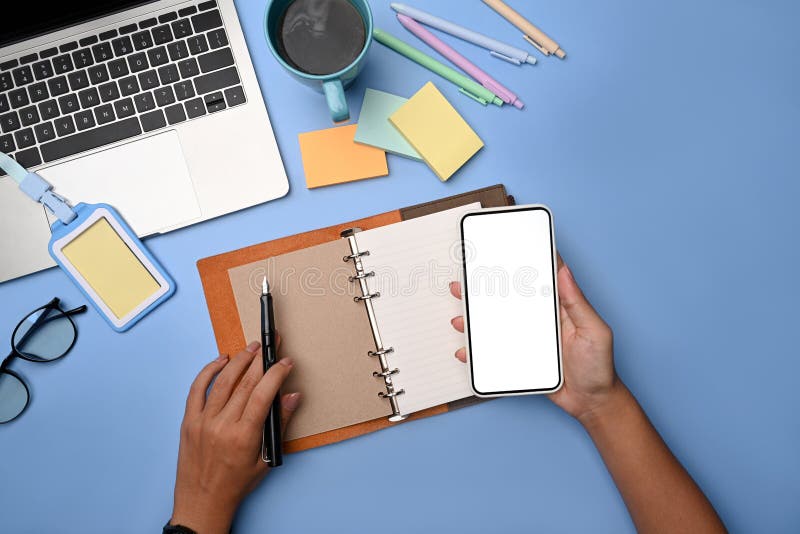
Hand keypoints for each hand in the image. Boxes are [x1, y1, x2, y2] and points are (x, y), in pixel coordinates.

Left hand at [171, 340, 300, 532]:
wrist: (202, 503)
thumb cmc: (235, 485)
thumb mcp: (265, 459)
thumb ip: (279, 424)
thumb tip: (292, 397)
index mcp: (243, 436)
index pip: (263, 394)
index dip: (276, 374)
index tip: (286, 362)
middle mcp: (222, 426)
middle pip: (245, 383)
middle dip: (261, 360)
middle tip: (271, 344)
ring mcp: (203, 422)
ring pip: (223, 382)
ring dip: (239, 361)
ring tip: (251, 348)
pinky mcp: (189, 422)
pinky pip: (197, 390)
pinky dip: (208, 372)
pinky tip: (221, 361)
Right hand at [449, 257, 619, 423]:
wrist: (592, 402)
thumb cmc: (599, 366)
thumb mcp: (594, 331)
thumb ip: (578, 302)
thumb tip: (565, 271)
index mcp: (559, 307)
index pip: (538, 279)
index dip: (521, 264)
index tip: (502, 252)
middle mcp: (540, 320)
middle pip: (509, 299)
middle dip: (485, 289)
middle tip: (467, 281)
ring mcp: (528, 338)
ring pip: (496, 323)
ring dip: (475, 319)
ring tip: (461, 317)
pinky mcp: (520, 357)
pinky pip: (494, 350)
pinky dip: (478, 350)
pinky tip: (467, 350)